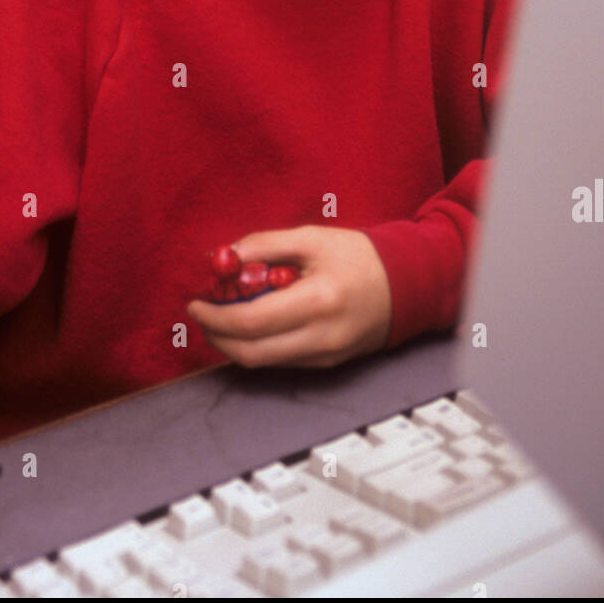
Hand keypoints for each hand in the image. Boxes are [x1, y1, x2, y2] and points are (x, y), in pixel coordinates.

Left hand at [186, 225, 392, 369]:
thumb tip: (223, 256)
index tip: (196, 303)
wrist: (407, 285)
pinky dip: (257, 345)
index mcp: (319, 300)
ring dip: (233, 343)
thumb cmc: (361, 257)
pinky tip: (250, 324)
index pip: (252, 321)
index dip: (217, 316)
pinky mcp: (327, 365)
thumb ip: (265, 246)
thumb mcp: (312, 238)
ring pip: (262, 362)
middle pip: (251, 352)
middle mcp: (322, 336)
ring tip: (222, 316)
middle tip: (202, 314)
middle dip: (217, 335)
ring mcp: (325, 356)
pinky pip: (280, 361)